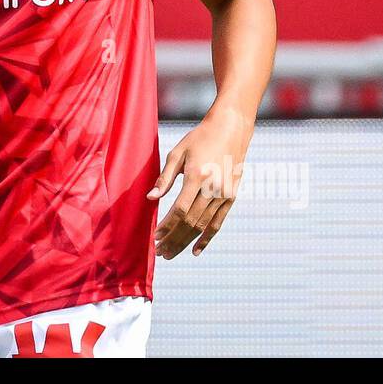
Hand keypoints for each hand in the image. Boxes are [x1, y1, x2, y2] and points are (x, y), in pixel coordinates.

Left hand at [148, 110, 252, 258]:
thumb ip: (164, 178)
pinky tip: (195, 251)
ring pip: (203, 226)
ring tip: (171, 253)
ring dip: (185, 241)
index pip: (180, 210)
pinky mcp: (231, 197)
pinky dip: (206, 239)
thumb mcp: (178, 153)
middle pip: (191, 222)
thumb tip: (151, 199)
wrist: (231, 129)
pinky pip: (218, 223)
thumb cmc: (199, 139)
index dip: (167, 226)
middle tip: (160, 252)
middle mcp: (213, 188)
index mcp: (197, 176)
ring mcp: (225, 194)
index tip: (155, 236)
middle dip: (173, 239)